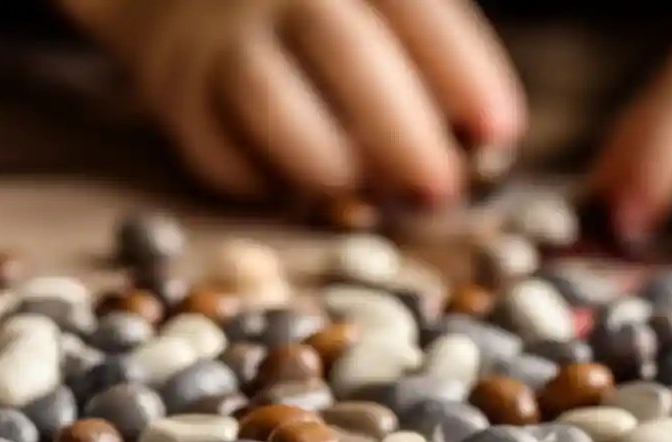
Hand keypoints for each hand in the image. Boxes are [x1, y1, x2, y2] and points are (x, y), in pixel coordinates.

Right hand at [59, 0, 524, 203]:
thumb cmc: (325, 13)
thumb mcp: (381, 5)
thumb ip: (432, 53)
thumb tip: (485, 143)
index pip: (415, 7)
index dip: (463, 70)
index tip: (498, 132)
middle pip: (345, 51)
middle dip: (401, 131)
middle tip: (441, 191)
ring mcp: (221, 35)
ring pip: (267, 96)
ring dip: (325, 159)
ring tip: (361, 191)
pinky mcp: (173, 89)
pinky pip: (214, 145)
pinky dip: (260, 180)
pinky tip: (297, 193)